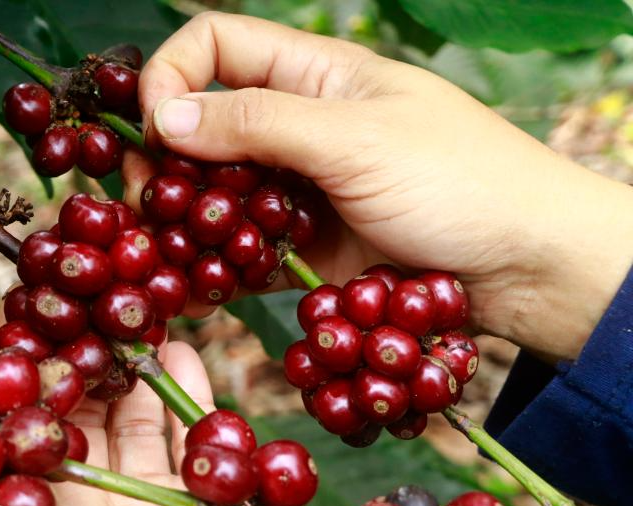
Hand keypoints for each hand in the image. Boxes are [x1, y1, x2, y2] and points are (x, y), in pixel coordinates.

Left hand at [0, 341, 334, 505]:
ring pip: (126, 423)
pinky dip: (183, 390)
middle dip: (63, 371)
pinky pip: (188, 433)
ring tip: (125, 318)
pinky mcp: (205, 504)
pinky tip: (176, 350)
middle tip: (72, 313)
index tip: (3, 341)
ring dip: (124, 371)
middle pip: (62, 428)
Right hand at [125, 12, 632, 360]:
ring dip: (182, 223)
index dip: (169, 77)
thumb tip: (164, 117)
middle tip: (147, 205)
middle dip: (163, 163)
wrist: (525, 268)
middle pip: (200, 127)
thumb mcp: (357, 138)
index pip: (214, 48)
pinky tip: (193, 289)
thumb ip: (258, 123)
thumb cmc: (459, 181)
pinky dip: (214, 271)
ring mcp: (297, 192)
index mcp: (312, 75)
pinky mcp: (303, 250)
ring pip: (213, 196)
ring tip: (161, 255)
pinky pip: (242, 254)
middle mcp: (295, 128)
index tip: (152, 129)